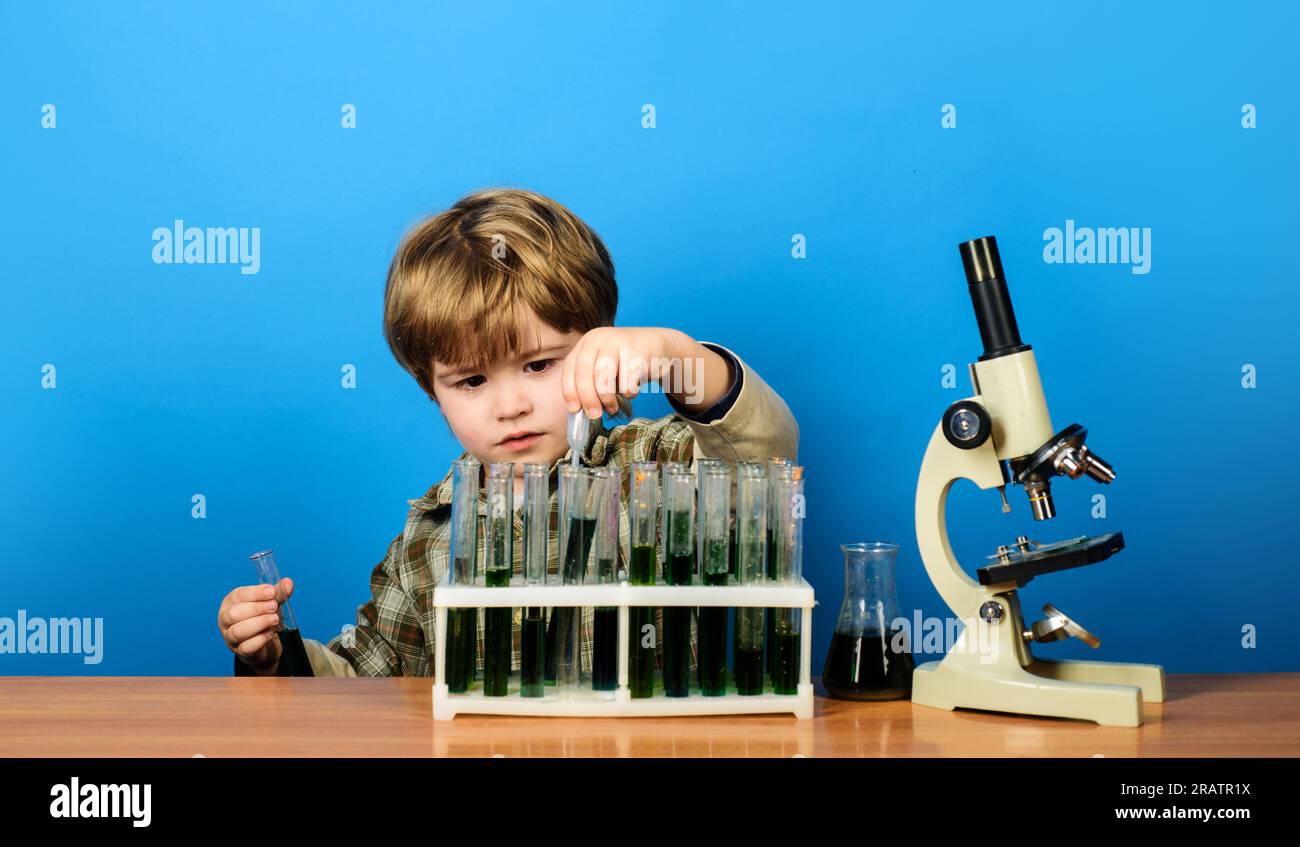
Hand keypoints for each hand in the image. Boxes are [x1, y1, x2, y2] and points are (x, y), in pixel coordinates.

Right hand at [217, 578, 293, 674]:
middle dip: (256, 609)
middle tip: (274, 607)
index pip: (238, 595)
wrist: (265, 643)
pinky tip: (271, 633)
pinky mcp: (240, 651)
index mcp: (231, 602)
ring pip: (237, 631)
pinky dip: (260, 640)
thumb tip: (288, 583)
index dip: (256, 593)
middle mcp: (226, 619)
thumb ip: (279, 593)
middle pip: (233, 614)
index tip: (273, 592)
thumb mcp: (270, 603)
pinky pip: (246, 648)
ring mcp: (230, 637)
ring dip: (259, 624)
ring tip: (275, 619)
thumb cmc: (263, 617)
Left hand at [560, 327, 688, 418]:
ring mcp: (617, 344)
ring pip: (604, 379)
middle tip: (593, 416)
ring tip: (612, 407)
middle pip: (584, 374)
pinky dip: (629, 393)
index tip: (574, 409)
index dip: (569, 391)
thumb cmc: (626, 362)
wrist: (658, 346)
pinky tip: (633, 389)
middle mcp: (599, 339)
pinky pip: (627, 384)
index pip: (570, 369)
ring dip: (607, 399)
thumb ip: (590, 381)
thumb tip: (579, 410)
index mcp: (586, 343)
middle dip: (588, 399)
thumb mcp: (603, 364)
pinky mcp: (637, 354)